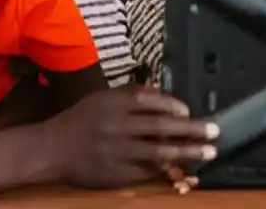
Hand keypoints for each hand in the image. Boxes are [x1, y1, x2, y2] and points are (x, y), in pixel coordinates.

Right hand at [39, 85, 218, 188]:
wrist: (50, 149)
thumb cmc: (80, 120)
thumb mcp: (102, 98)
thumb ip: (130, 93)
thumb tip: (162, 92)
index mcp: (114, 104)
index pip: (151, 101)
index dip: (174, 106)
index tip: (190, 111)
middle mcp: (117, 126)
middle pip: (161, 127)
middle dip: (191, 130)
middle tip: (214, 131)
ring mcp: (116, 152)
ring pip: (158, 153)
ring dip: (187, 153)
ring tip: (208, 152)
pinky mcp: (115, 174)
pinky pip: (146, 172)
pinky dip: (166, 172)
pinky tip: (183, 171)